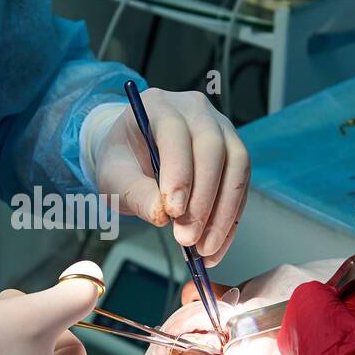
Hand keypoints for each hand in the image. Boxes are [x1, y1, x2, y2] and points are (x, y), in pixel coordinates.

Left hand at [91, 88, 248, 264]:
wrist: (134, 156)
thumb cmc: (123, 161)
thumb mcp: (114, 177)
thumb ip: (134, 193)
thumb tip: (161, 215)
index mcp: (159, 105)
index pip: (175, 132)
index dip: (178, 171)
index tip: (173, 211)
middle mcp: (195, 111)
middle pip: (213, 149)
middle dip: (203, 199)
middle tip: (188, 237)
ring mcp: (220, 129)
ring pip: (236, 167)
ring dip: (223, 214)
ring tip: (204, 248)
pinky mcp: (233, 154)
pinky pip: (241, 186)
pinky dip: (230, 219)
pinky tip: (216, 245)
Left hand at [277, 268, 354, 354]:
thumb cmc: (318, 337)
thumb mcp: (304, 298)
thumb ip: (316, 289)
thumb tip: (328, 289)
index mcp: (301, 333)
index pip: (320, 306)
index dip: (337, 288)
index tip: (353, 273)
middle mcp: (327, 343)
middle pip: (351, 308)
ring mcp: (354, 351)